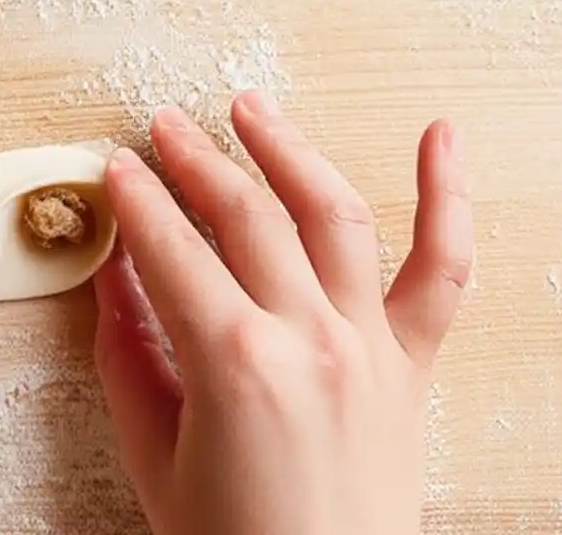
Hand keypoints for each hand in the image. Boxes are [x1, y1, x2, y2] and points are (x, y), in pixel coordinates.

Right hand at [94, 92, 471, 534]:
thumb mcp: (153, 452)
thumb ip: (127, 353)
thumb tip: (112, 277)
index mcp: (237, 363)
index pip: (172, 249)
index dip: (136, 200)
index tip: (115, 168)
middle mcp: (311, 338)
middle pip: (245, 215)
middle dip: (195, 160)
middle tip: (163, 128)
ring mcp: (369, 345)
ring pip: (332, 213)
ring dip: (288, 149)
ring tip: (250, 109)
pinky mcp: (409, 363)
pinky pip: (442, 270)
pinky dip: (450, 197)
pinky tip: (441, 138)